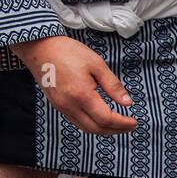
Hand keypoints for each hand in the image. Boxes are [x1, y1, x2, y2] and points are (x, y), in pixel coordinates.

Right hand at [12, 35, 136, 135]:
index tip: (135, 122)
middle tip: (130, 126)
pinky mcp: (57, 105)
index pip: (106, 119)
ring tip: (119, 125)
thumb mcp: (97, 64)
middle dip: (117, 130)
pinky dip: (92, 125)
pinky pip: (77, 122)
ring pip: (86, 128)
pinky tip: (102, 120)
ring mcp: (61, 107)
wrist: (39, 46)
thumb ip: (113, 86)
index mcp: (81, 94)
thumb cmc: (68, 52)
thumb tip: (128, 103)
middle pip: (97, 128)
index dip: (123, 123)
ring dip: (105, 130)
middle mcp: (69, 105)